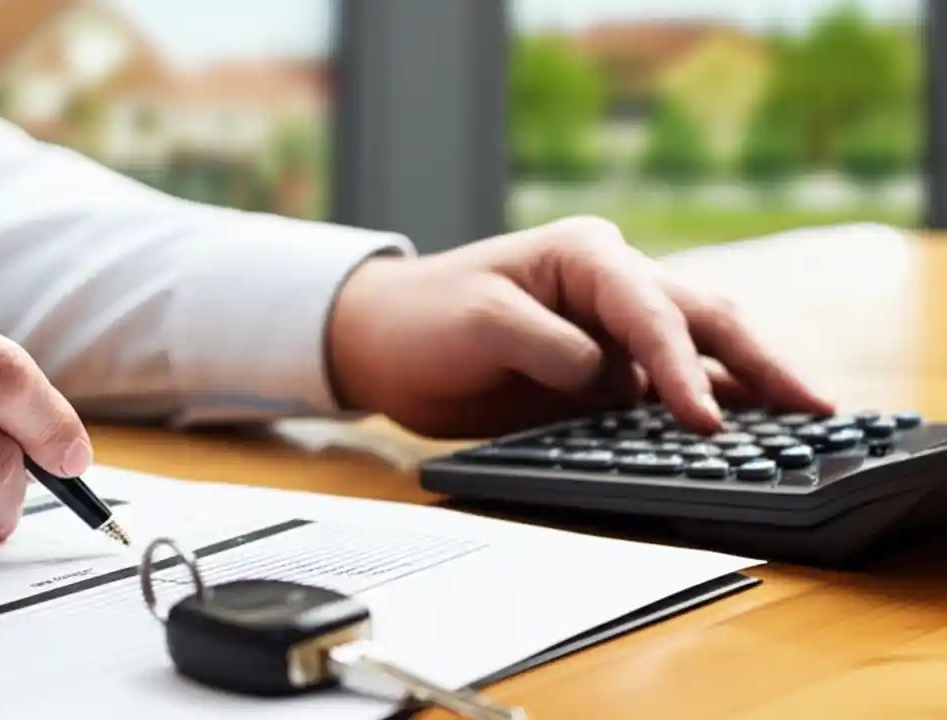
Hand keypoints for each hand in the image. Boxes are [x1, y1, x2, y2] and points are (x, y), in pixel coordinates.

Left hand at [327, 216, 832, 437]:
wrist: (386, 343)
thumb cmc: (423, 318)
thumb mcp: (477, 323)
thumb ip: (547, 347)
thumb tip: (608, 377)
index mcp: (585, 256)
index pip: (650, 311)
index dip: (680, 367)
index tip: (703, 420)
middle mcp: (610, 285)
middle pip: (702, 317)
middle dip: (758, 361)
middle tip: (815, 406)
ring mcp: (611, 331)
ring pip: (698, 348)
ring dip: (747, 381)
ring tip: (805, 419)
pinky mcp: (602, 373)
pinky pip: (664, 387)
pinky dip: (706, 404)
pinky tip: (744, 430)